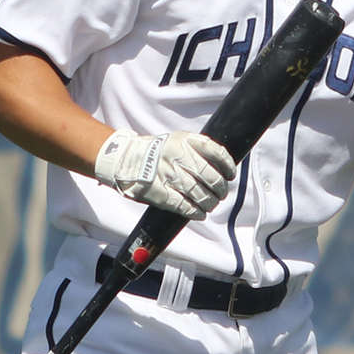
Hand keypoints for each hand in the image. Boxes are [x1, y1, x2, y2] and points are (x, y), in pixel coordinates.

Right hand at [93, 130, 237, 218]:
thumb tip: (221, 169)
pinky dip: (194, 211)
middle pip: (210, 176)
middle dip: (220, 189)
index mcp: (184, 140)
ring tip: (210, 204)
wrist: (124, 159)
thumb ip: (196, 150)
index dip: (227, 165)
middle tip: (220, 194)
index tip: (230, 175)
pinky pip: (183, 205)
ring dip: (209, 202)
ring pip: (199, 193)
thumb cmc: (155, 153)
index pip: (215, 152)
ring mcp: (168, 174)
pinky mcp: (159, 192)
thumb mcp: (176, 141)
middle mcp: (177, 156)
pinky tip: (199, 213)